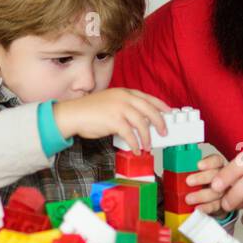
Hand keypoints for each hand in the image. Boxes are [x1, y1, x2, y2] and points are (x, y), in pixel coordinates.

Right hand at [52, 88, 170, 152]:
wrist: (73, 114)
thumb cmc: (89, 111)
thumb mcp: (110, 102)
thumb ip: (125, 107)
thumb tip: (140, 121)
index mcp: (124, 92)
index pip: (148, 98)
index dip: (161, 105)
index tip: (169, 112)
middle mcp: (124, 98)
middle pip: (149, 109)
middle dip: (159, 122)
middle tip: (164, 132)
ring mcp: (119, 108)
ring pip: (141, 124)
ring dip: (147, 137)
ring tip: (148, 146)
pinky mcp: (114, 121)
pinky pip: (130, 135)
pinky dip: (136, 144)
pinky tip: (136, 149)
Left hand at [183, 153, 228, 214]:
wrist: (204, 206)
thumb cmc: (195, 189)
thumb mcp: (188, 178)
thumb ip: (183, 174)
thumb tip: (169, 174)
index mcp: (214, 168)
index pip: (216, 161)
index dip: (209, 162)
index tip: (198, 165)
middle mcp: (221, 178)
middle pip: (217, 174)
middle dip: (203, 177)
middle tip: (189, 181)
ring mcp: (224, 192)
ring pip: (218, 192)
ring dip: (202, 195)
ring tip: (189, 199)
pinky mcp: (223, 205)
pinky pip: (217, 206)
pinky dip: (206, 207)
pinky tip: (198, 208)